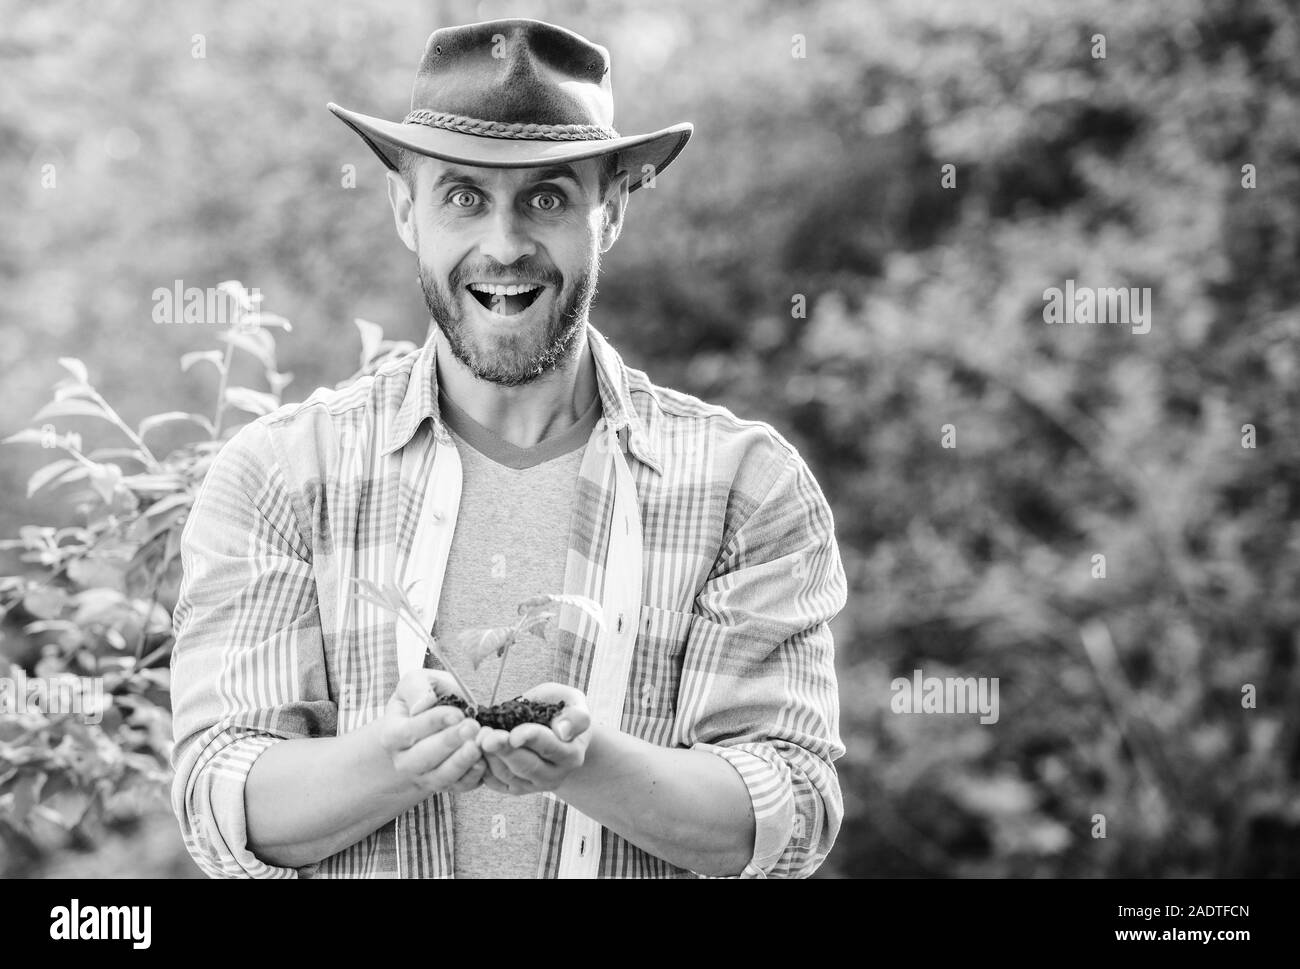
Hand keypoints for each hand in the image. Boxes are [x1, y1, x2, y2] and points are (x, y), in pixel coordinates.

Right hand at [379, 669, 485, 795]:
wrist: (436, 719)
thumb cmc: (427, 697)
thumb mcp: (417, 682)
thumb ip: (417, 688)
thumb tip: (421, 705)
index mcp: (392, 734)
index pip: (409, 731)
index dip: (434, 722)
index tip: (457, 713)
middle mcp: (404, 761)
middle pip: (423, 759)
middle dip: (449, 743)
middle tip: (471, 727)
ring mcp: (424, 777)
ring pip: (440, 777)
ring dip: (460, 762)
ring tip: (478, 745)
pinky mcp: (448, 785)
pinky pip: (458, 786)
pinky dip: (472, 777)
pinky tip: (484, 762)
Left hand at [478, 683, 591, 795]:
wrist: (556, 733)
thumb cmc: (562, 711)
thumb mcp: (574, 702)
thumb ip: (576, 716)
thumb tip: (562, 731)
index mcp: (571, 753)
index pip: (549, 747)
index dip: (530, 739)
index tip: (513, 734)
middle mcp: (555, 774)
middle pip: (526, 766)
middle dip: (503, 750)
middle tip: (485, 735)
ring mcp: (535, 785)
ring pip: (508, 776)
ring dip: (490, 757)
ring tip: (477, 737)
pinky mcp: (517, 788)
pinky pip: (496, 783)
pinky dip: (483, 768)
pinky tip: (475, 751)